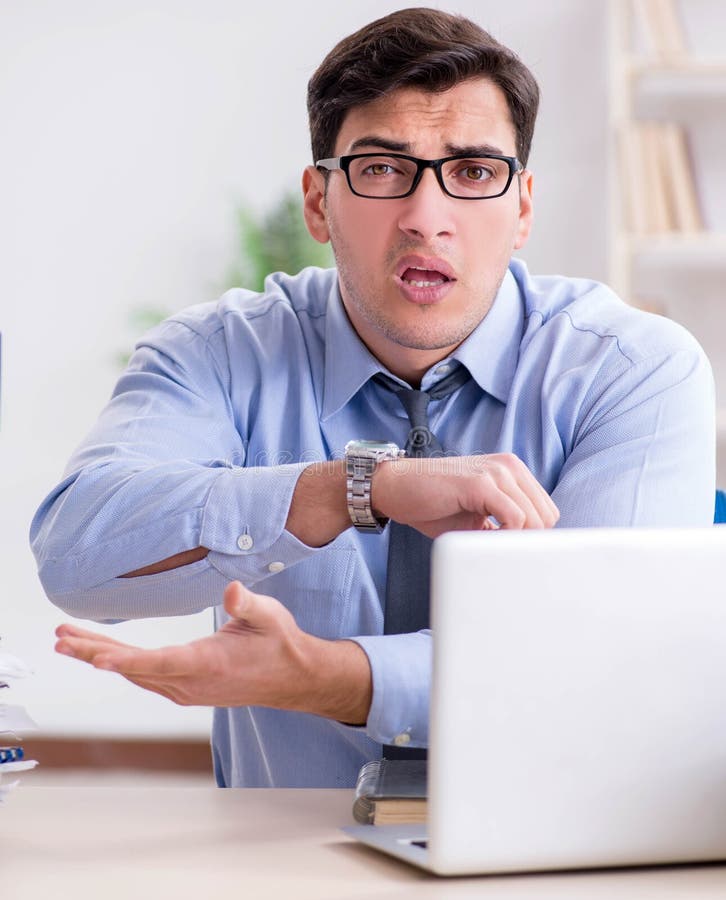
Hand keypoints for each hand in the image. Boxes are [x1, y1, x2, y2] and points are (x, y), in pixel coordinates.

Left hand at [55, 581, 371, 721]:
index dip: (126, 660)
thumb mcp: (270, 617)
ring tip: (68, 641)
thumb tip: (233, 591)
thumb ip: (248, 604)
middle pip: (134, 669)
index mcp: (209, 664)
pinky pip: (144, 678)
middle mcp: (192, 684)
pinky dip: (119, 665)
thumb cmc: (279, 643)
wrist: (292, 678)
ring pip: (135, 675)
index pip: (160, 662)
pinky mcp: (185, 690)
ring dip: (100, 658)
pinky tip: (102, 654)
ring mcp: (186, 691)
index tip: (95, 657)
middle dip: (93, 652)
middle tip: (61, 638)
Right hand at [373, 453, 558, 536]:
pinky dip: (505, 538)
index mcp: (512, 471)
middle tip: (499, 555)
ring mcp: (496, 472)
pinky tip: (483, 542)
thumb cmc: (433, 504)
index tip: (510, 553)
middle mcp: (509, 466)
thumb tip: (528, 554)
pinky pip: (515, 518)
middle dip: (527, 542)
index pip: (546, 511)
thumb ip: (505, 525)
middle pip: (546, 517)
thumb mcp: (478, 514)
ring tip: (488, 549)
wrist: (394, 488)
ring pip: (535, 519)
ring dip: (515, 542)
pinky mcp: (480, 483)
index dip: (532, 538)